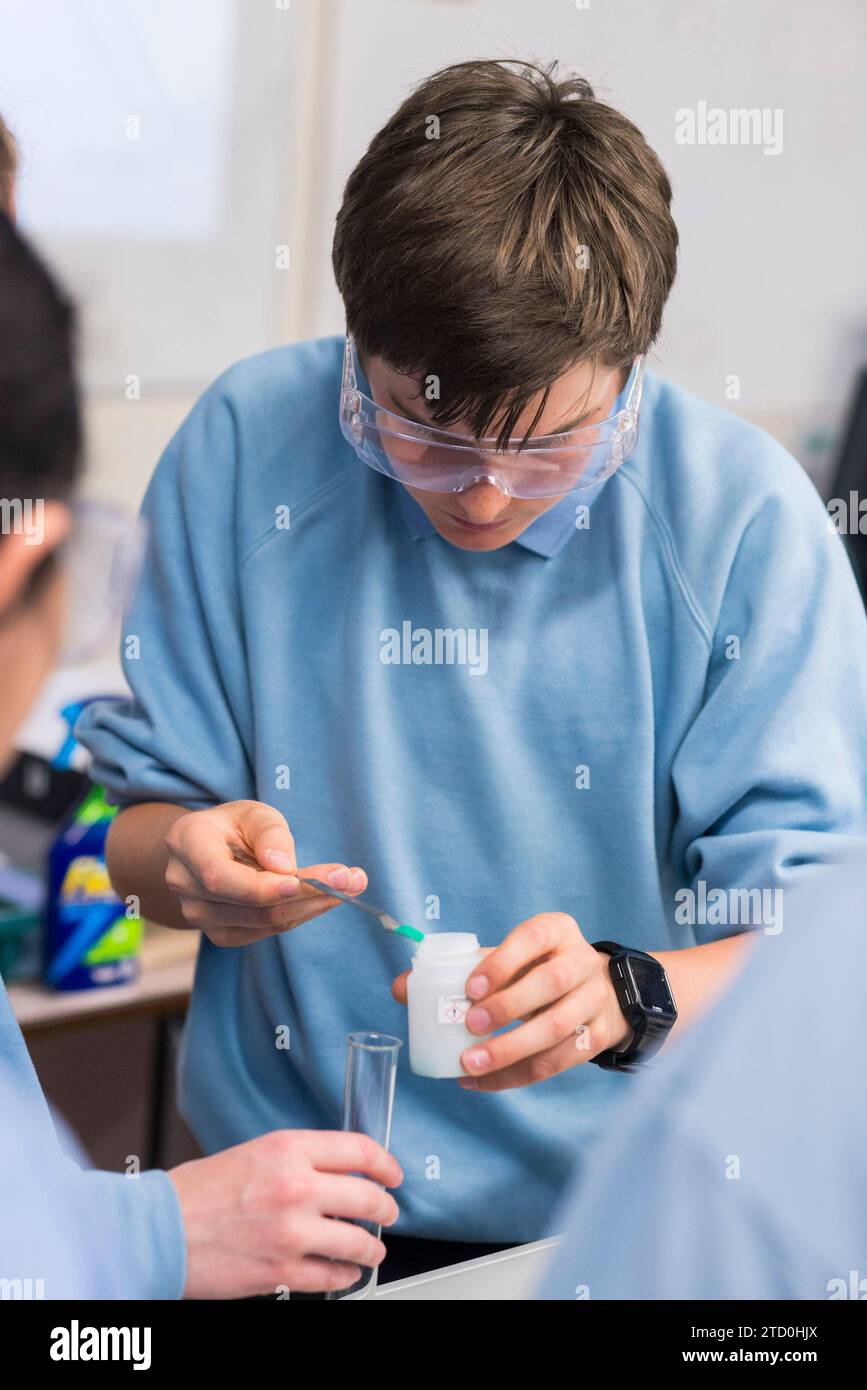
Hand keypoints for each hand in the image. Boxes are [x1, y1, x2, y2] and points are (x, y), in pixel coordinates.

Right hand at [164, 799, 366, 946]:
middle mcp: (185, 884)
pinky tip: (324, 898)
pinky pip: (267, 931)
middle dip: (308, 893)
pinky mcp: (220, 934)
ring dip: (313, 905)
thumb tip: (284, 868)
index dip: (263, 887)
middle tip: (353, 879)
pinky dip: (301, 915)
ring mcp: (198, 916)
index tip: (304, 880)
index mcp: (187, 843)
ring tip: (351, 884)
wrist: (211, 851)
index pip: (222, 877)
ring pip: (265, 921)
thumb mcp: (254, 813)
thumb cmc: (235, 826)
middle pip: (252, 904)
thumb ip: (270, 834)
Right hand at [169, 1129, 402, 1297]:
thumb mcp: (256, 1153)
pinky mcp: (281, 1271)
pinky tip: (343, 1272)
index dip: (385, 1164)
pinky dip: (344, 1276)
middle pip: (367, 1197)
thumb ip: (298, 1160)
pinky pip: (331, 1276)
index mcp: (288, 1149)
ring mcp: (291, 1232)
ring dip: (371, 1248)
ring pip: (357, 1241)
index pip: (359, 1150)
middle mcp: (295, 1187)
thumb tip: (338, 1173)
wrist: (161, 1230)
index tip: (392, 1174)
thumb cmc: (200, 1192)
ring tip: (372, 1249)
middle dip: (386, 1208)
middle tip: (389, 1212)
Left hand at [392, 912, 631, 1089]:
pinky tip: (484, 1081)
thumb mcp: (512, 956)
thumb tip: (402, 987)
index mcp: (557, 931)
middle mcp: (581, 962)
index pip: (533, 938)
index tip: (471, 987)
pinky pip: (559, 1061)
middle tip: (470, 1025)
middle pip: (551, 983)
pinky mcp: (599, 1035)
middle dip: (507, 1006)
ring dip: (510, 1050)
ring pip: (556, 1028)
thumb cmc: (541, 968)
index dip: (502, 961)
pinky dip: (518, 1075)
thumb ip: (463, 967)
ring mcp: (595, 1000)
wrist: (603, 989)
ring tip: (470, 1064)